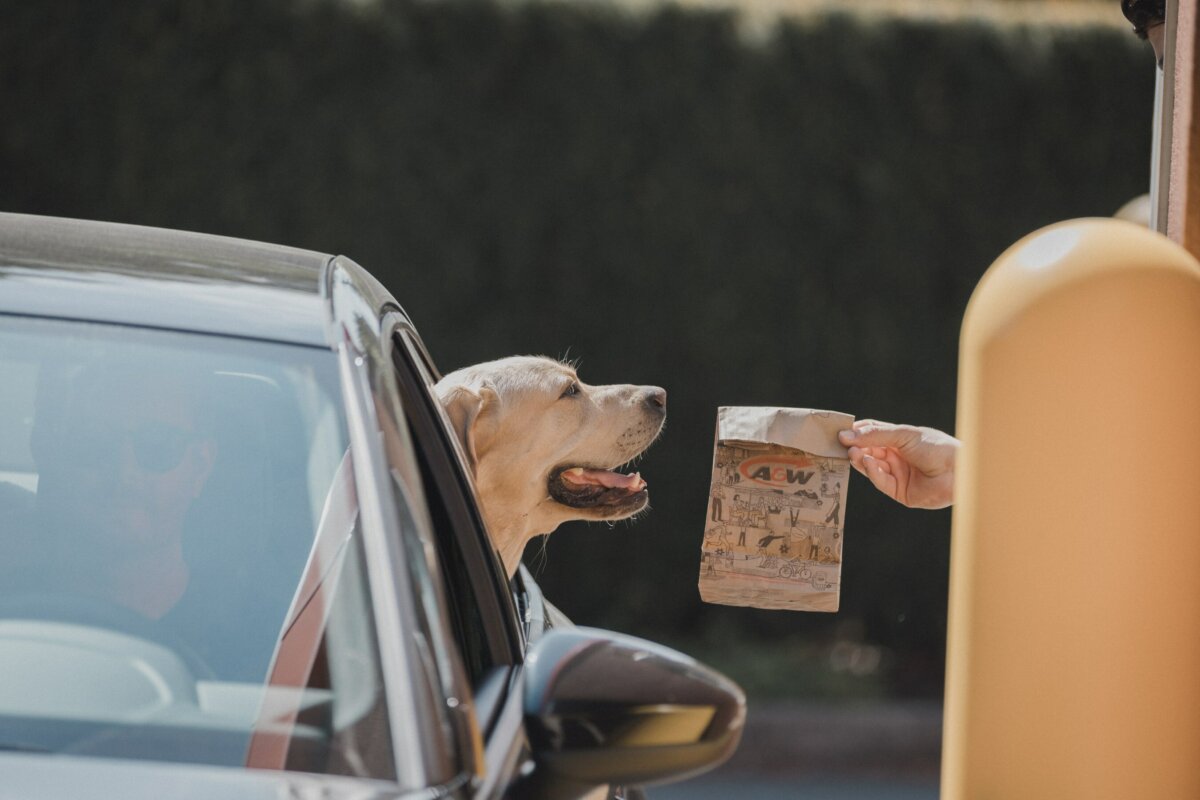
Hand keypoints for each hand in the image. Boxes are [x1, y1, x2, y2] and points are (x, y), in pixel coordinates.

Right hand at [837, 420, 958, 508]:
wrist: (959, 470)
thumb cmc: (935, 446)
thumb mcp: (903, 435)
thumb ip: (874, 435)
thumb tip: (845, 435)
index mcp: (898, 440)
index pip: (870, 434)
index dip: (856, 433)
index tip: (840, 432)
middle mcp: (896, 457)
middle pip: (868, 452)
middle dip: (855, 448)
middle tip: (843, 445)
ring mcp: (897, 475)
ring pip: (871, 468)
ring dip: (861, 460)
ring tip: (853, 454)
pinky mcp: (899, 492)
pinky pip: (881, 482)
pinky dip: (873, 473)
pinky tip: (869, 464)